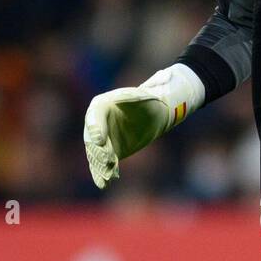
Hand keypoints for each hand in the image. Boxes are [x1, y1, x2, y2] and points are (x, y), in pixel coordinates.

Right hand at [83, 65, 202, 188]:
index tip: (98, 140)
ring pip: (97, 153)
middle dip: (98, 151)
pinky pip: (104, 163)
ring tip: (104, 178)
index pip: (95, 115)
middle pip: (93, 137)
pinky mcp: (110, 151)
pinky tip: (106, 183)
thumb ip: (150, 90)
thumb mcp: (148, 96)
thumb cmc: (150, 100)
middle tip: (106, 161)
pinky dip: (104, 173)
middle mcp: (98, 122)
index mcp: (103, 103)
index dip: (95, 127)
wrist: (154, 113)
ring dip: (99, 166)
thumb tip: (166, 77)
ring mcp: (102, 138)